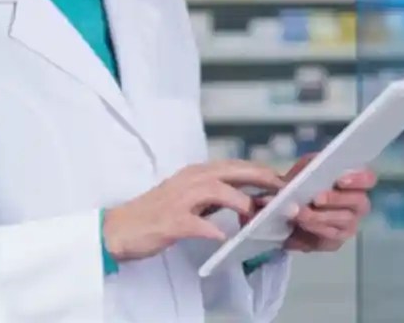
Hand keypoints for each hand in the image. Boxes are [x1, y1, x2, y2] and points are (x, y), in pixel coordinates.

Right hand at [103, 160, 284, 262]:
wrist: (119, 228)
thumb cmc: (158, 214)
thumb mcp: (191, 198)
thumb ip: (217, 196)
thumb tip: (249, 198)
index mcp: (196, 173)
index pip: (235, 166)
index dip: (260, 171)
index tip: (283, 179)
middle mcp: (189, 180)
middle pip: (230, 171)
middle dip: (259, 178)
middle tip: (282, 189)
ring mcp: (179, 199)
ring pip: (215, 190)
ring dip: (238, 200)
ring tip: (254, 213)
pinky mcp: (169, 221)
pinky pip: (194, 223)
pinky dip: (210, 229)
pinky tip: (223, 237)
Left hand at [265, 153, 376, 252]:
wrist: (285, 208)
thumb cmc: (301, 183)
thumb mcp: (303, 168)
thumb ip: (310, 166)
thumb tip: (308, 172)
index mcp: (354, 182)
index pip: (368, 179)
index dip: (359, 180)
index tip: (340, 181)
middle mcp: (357, 204)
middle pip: (359, 202)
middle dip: (336, 200)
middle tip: (316, 199)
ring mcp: (349, 225)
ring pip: (345, 221)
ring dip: (321, 217)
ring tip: (301, 214)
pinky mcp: (336, 242)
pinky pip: (331, 238)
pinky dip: (315, 231)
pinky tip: (302, 226)